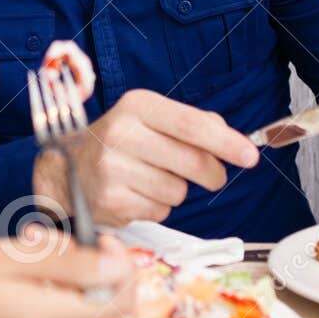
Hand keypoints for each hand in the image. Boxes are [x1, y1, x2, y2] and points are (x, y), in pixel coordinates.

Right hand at [0, 234, 134, 317]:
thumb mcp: (13, 257)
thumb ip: (71, 263)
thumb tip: (118, 265)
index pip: (123, 301)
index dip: (122, 265)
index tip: (100, 241)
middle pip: (103, 302)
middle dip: (83, 266)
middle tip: (45, 241)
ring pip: (83, 307)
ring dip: (64, 277)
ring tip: (23, 256)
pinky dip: (52, 294)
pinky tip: (21, 278)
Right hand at [32, 89, 259, 225]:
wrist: (67, 167)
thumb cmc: (121, 141)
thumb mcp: (150, 119)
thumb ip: (192, 124)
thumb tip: (232, 141)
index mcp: (137, 106)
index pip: (192, 125)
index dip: (227, 142)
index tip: (251, 156)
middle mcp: (121, 135)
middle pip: (192, 162)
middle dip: (212, 173)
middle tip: (213, 177)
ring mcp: (113, 171)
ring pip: (177, 191)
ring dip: (177, 191)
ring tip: (153, 179)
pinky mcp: (111, 202)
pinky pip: (159, 211)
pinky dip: (157, 207)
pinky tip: (137, 193)